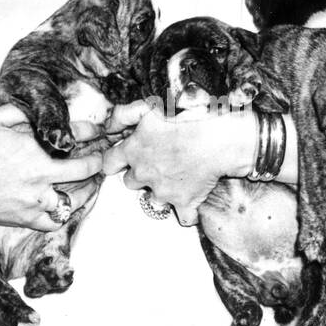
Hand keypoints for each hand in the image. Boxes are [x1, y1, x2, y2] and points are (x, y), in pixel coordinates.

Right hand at [0, 105, 104, 232]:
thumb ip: (17, 112)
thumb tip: (37, 110)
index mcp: (33, 151)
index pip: (74, 139)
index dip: (89, 132)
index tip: (95, 131)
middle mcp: (40, 178)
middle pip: (84, 170)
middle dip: (98, 160)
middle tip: (102, 156)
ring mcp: (36, 201)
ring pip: (76, 198)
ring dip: (90, 188)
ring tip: (95, 181)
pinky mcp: (29, 219)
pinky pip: (57, 220)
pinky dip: (66, 213)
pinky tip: (70, 204)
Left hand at [112, 106, 253, 225]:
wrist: (217, 137)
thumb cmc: (185, 118)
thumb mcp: (148, 108)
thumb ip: (122, 115)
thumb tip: (108, 127)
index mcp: (133, 150)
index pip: (109, 163)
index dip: (115, 161)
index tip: (123, 160)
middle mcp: (143, 174)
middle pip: (130, 182)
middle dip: (140, 174)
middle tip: (157, 162)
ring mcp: (163, 191)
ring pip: (153, 198)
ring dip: (162, 190)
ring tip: (177, 176)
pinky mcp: (184, 203)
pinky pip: (182, 217)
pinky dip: (187, 211)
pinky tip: (192, 199)